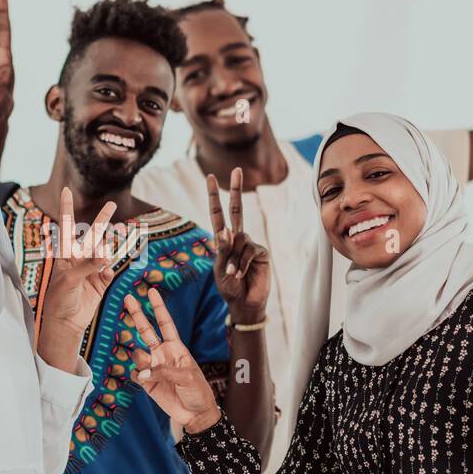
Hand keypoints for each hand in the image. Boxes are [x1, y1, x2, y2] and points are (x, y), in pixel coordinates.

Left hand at [40, 187, 117, 334]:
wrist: (65, 322)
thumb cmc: (59, 298)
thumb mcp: (69, 279)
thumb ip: (87, 265)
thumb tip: (106, 254)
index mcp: (65, 254)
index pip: (67, 227)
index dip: (67, 208)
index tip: (65, 190)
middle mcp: (79, 258)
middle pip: (92, 234)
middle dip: (102, 220)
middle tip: (111, 204)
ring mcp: (91, 269)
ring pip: (104, 252)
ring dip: (108, 250)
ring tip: (109, 251)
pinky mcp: (101, 281)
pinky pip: (109, 270)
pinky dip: (108, 270)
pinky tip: (104, 274)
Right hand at [125, 288, 221, 433]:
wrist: (195, 414)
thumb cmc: (198, 391)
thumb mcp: (187, 377)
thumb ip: (164, 371)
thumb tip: (142, 372)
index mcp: (176, 348)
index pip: (165, 323)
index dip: (158, 308)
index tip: (152, 292)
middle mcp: (162, 354)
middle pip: (146, 330)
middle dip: (137, 314)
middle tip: (127, 297)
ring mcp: (153, 367)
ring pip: (138, 355)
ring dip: (142, 361)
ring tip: (152, 373)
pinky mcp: (147, 383)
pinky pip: (136, 374)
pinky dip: (139, 376)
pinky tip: (147, 380)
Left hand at [208, 168, 269, 321]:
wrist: (244, 304)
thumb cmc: (229, 287)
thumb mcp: (219, 268)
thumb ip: (221, 249)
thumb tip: (226, 230)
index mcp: (223, 239)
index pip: (217, 214)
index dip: (214, 196)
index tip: (211, 177)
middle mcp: (237, 238)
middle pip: (236, 209)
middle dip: (236, 189)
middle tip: (237, 169)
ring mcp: (250, 244)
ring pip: (239, 238)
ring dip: (233, 258)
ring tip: (232, 274)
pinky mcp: (261, 252)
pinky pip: (249, 250)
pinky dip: (241, 263)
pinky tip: (240, 274)